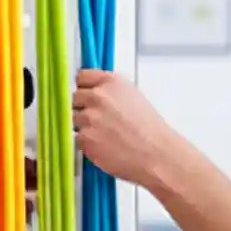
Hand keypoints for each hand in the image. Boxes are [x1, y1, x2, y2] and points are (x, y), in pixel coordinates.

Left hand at [72, 69, 178, 186]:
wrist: (156, 154)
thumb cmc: (150, 130)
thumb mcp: (134, 97)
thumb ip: (110, 91)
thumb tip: (95, 93)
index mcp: (111, 82)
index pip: (82, 77)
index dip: (84, 88)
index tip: (86, 93)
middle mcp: (98, 97)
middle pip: (74, 98)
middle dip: (82, 108)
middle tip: (98, 119)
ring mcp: (89, 117)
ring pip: (74, 119)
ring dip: (84, 126)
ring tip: (105, 134)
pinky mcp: (84, 138)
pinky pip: (77, 138)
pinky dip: (87, 143)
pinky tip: (104, 145)